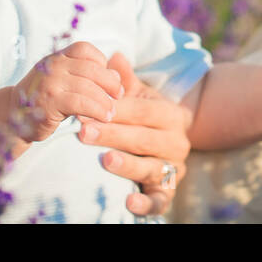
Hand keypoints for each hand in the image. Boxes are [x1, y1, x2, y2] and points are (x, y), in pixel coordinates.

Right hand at [11, 41, 123, 143]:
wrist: (12, 116)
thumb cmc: (44, 99)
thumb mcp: (62, 79)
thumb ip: (85, 74)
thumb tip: (116, 75)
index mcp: (56, 57)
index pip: (84, 49)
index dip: (101, 61)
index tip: (108, 77)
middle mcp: (53, 66)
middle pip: (91, 68)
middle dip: (110, 82)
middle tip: (118, 95)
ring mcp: (50, 83)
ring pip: (89, 87)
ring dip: (105, 101)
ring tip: (111, 111)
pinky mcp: (50, 102)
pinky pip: (81, 103)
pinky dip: (97, 110)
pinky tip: (103, 117)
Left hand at [77, 52, 191, 218]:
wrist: (169, 147)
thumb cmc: (146, 119)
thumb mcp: (140, 99)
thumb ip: (126, 81)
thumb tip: (113, 57)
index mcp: (172, 115)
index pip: (144, 111)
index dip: (116, 110)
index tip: (88, 109)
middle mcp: (177, 142)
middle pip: (145, 138)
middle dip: (114, 135)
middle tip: (84, 132)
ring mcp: (174, 168)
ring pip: (151, 167)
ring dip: (128, 165)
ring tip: (105, 160)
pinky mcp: (168, 192)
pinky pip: (160, 200)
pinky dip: (146, 204)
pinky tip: (128, 202)